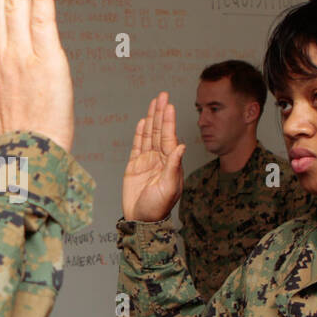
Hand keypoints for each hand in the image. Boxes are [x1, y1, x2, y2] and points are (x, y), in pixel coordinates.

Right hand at [122, 92, 185, 221]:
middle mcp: (159, 159)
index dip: (168, 120)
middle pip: (159, 131)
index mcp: (170, 163)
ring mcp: (147, 162)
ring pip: (149, 135)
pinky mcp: (134, 167)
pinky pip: (137, 146)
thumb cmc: (158, 208)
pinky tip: (142, 122)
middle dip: (160, 113)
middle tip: (162, 95)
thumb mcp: (169, 188)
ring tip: (153, 102)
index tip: (169, 105)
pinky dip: (140, 133)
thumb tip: (181, 146)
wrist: (141, 220)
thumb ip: (174, 166)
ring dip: (151, 119)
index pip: (168, 136)